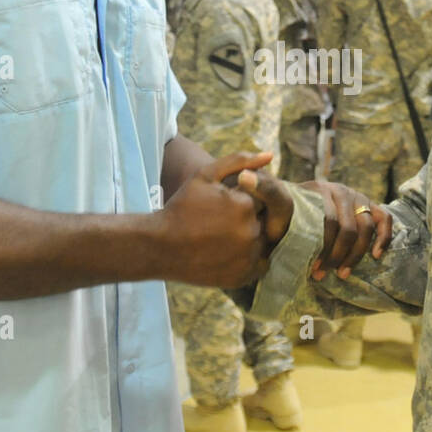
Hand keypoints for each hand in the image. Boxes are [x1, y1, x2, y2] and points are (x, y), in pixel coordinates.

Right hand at [159, 151, 271, 288]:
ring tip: (222, 237)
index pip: (261, 199)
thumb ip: (239, 161)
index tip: (224, 206)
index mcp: (245, 206)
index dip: (243, 201)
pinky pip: (259, 264)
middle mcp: (251, 233)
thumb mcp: (206, 175)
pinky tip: (228, 251)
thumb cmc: (182, 206)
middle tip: (221, 223)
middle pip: (264, 221)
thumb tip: (270, 155)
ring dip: (250, 238)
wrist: (160, 246)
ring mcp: (248, 258)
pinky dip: (250, 258)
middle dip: (248, 219)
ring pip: (262, 242)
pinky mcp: (243, 277)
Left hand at [234, 176, 392, 280]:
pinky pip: (384, 219)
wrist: (296, 203)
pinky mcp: (369, 206)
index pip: (329, 222)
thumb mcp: (271, 200)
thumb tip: (245, 176)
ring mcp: (357, 197)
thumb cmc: (282, 209)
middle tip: (324, 274)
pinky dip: (383, 237)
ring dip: (356, 254)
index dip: (324, 249)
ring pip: (366, 227)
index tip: (315, 269)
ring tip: (343, 273)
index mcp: (318, 189)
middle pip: (349, 228)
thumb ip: (263, 190)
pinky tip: (375, 255)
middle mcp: (340, 191)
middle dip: (338, 255)